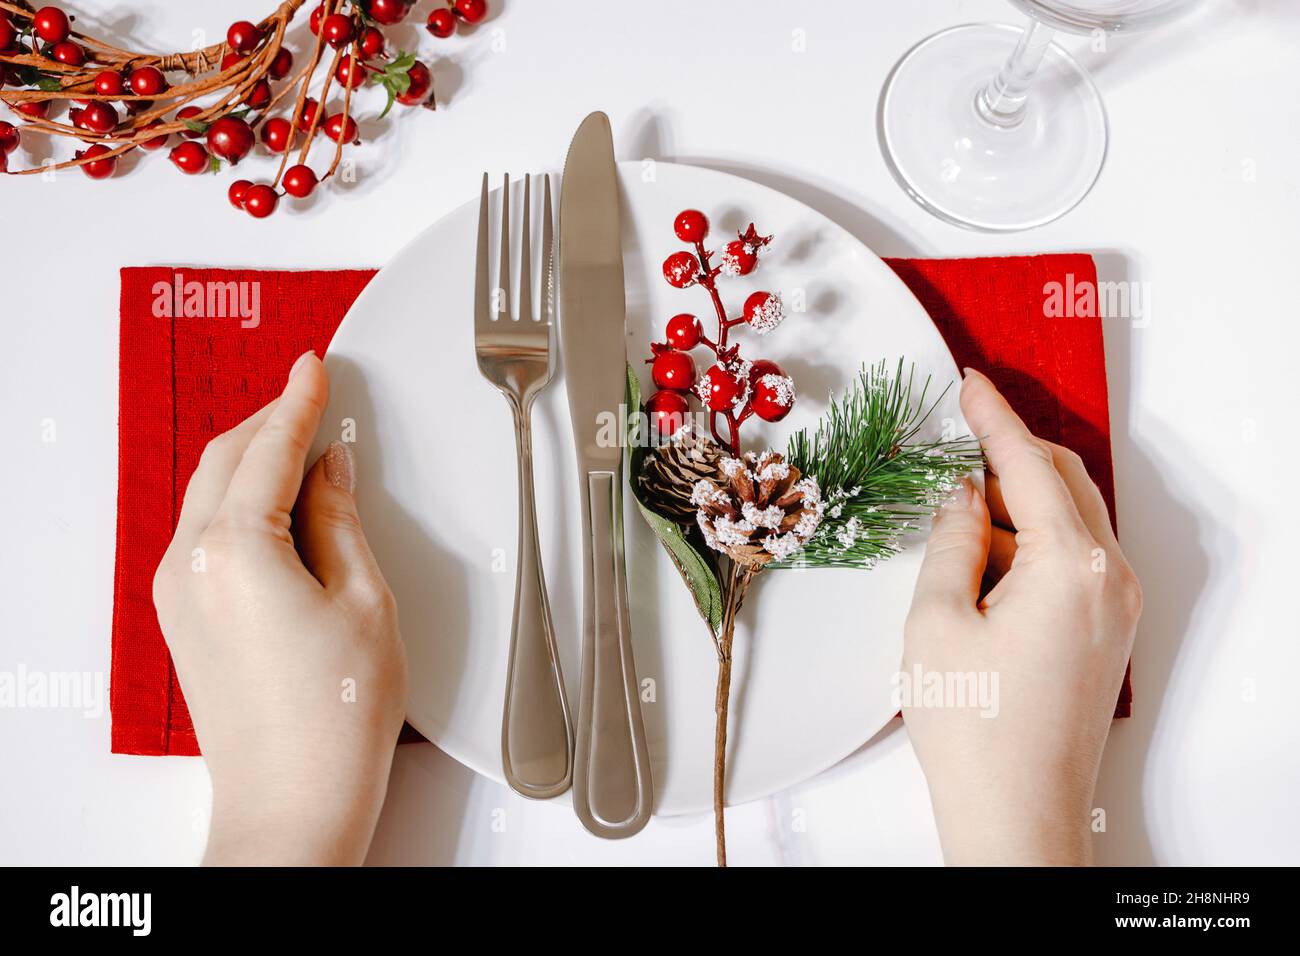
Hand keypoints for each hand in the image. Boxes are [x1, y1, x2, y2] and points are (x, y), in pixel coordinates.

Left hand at [152, 352, 406, 865]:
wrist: (292, 803)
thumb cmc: (332, 720)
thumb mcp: (364, 600)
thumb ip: (341, 520)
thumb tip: (332, 472)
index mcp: (235, 550)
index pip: (268, 448)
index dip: (298, 400)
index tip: (313, 368)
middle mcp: (189, 565)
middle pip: (224, 460)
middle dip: (269, 422)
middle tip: (312, 399)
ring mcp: (176, 594)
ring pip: (208, 494)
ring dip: (252, 462)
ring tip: (305, 449)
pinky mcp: (182, 620)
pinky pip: (204, 533)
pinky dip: (239, 503)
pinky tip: (281, 509)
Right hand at [902, 368, 1140, 865]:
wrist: (1016, 816)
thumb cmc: (974, 728)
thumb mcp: (936, 620)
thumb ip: (951, 540)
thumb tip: (963, 496)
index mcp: (1071, 566)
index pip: (1028, 466)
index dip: (992, 419)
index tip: (970, 382)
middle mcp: (1109, 578)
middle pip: (1063, 483)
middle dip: (1007, 460)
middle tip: (953, 449)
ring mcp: (1115, 608)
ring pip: (1068, 521)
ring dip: (1014, 509)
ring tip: (953, 536)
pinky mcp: (1105, 633)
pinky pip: (1072, 561)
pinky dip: (1028, 547)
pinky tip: (981, 570)